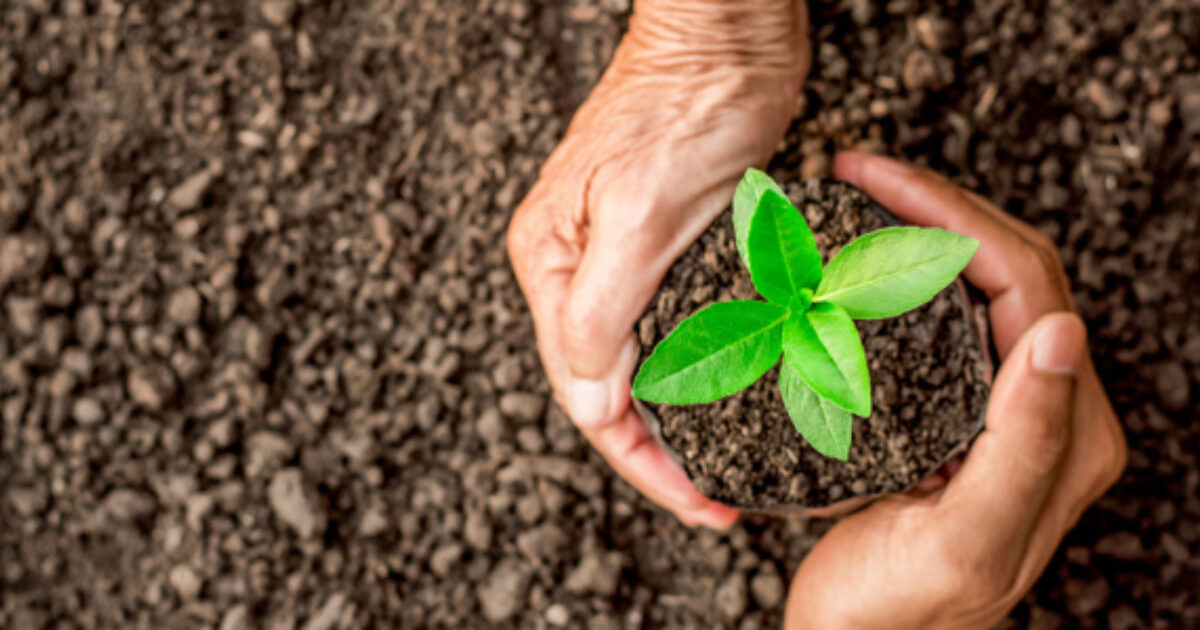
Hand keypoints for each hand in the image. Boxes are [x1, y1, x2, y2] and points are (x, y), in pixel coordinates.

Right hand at [507, 0, 809, 527]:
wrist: (727, 33)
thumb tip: (587, 399)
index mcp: (553, 266)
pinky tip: (733, 394)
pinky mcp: (663, 244)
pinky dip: (700, 369)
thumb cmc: (685, 105)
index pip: (587, 395)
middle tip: (719, 500)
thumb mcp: (640, 214)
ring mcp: (617, 257)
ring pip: (641, 364)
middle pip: (609, 388)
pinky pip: (673, 327)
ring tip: (729, 465)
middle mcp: (576, 269)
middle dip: (660, 453)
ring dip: (681, 418)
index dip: (643, 462)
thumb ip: (602, 311)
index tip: (701, 505)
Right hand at [785, 152, 1127, 627]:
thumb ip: (1023, 445)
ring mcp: (1005, 407)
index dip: (952, 218)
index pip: (1024, 283)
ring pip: (980, 283)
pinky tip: (860, 260)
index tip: (873, 182)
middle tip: (858, 172)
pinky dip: (906, 271)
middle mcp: (1049, 411)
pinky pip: (949, 315)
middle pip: (1009, 268)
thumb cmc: (899, 612)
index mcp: (1066, 434)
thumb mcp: (966, 541)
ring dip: (926, 228)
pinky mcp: (963, 411)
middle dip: (937, 206)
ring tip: (858, 198)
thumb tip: (1059, 331)